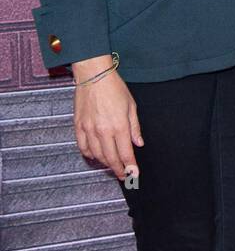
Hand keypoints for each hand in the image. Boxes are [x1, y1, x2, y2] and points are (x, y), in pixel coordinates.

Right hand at [72, 59, 143, 179]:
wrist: (93, 75)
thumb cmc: (114, 88)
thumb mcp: (131, 105)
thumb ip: (135, 127)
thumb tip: (138, 143)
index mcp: (119, 126)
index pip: (126, 154)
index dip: (130, 167)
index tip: (134, 175)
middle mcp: (103, 131)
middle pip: (111, 158)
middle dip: (118, 170)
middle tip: (123, 175)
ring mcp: (89, 130)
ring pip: (97, 156)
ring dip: (105, 163)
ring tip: (112, 165)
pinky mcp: (79, 126)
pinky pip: (83, 148)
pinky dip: (90, 155)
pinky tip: (95, 155)